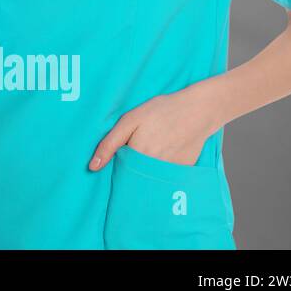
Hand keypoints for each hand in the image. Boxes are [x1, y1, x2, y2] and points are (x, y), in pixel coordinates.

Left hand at [88, 85, 221, 170]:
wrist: (197, 110)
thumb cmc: (161, 111)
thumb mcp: (130, 120)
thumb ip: (109, 144)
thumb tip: (93, 167)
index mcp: (137, 157)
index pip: (120, 173)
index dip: (117, 165)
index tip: (121, 156)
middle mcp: (153, 169)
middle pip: (135, 178)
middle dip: (131, 170)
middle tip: (140, 147)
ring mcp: (170, 172)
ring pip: (150, 179)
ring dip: (147, 171)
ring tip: (154, 147)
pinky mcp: (183, 171)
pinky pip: (167, 177)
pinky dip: (162, 169)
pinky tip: (166, 150)